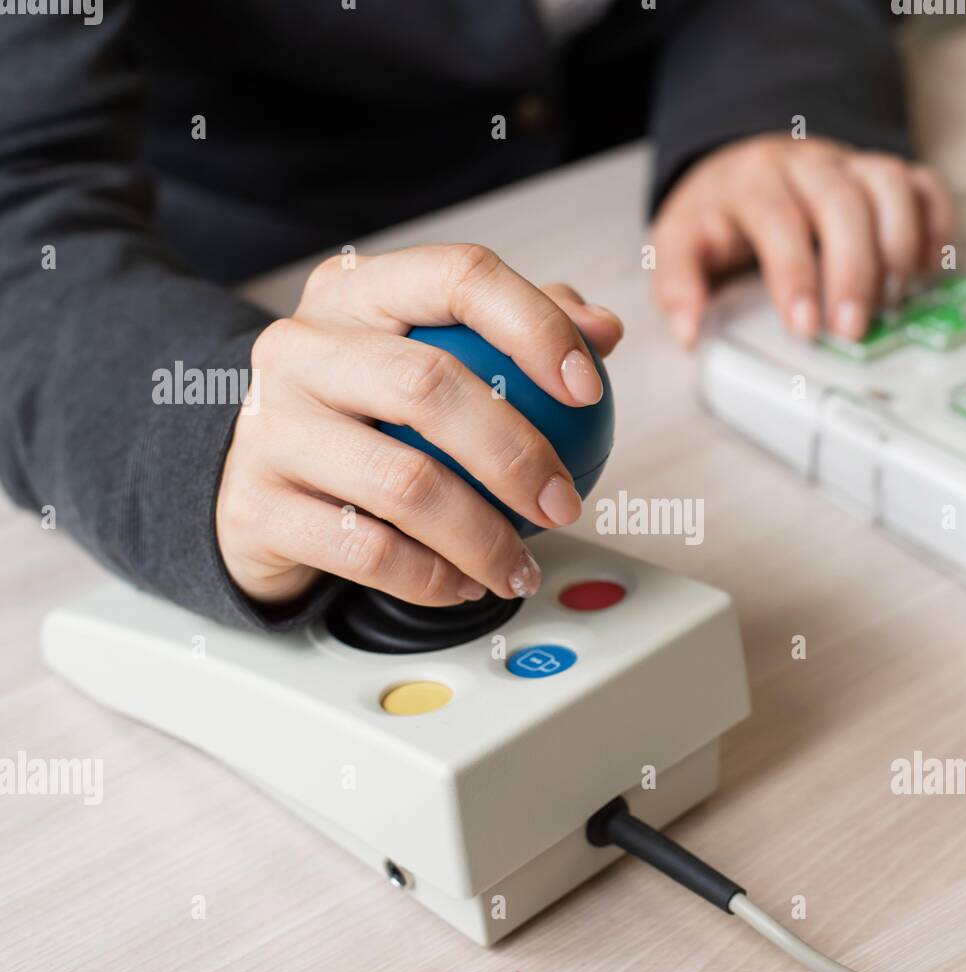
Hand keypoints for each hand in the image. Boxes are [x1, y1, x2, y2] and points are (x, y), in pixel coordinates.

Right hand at [216, 244, 622, 609]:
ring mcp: (270, 427)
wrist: (247, 475)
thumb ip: (515, 331)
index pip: (458, 276)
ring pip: (402, 483)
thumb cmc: (360, 412)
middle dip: (516, 455)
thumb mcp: (427, 350)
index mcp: (356, 292)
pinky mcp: (255, 506)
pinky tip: (468, 585)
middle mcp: (302, 346)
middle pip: (428, 385)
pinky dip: (432, 579)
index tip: (588, 389)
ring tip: (520, 567)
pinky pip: (367, 551)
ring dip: (484, 537)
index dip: (535, 327)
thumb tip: (603, 330)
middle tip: (563, 503)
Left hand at [650, 134, 956, 346]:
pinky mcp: (879, 173)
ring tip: (894, 299)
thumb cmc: (716, 217)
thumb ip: (678, 285)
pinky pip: (922, 184)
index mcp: (751, 182)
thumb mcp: (678, 244)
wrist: (738, 168)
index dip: (794, 275)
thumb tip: (689, 333)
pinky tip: (925, 269)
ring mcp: (848, 163)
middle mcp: (804, 164)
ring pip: (888, 184)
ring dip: (899, 245)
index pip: (778, 222)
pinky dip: (933, 224)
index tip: (804, 326)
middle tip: (852, 328)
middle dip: (853, 270)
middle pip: (842, 203)